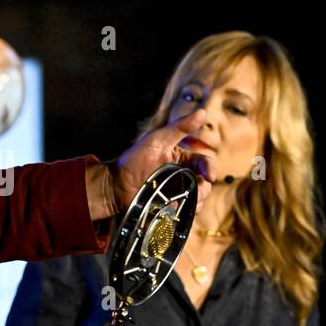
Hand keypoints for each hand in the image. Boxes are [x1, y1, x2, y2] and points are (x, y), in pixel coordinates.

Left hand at [90, 108, 216, 220]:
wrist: (115, 185)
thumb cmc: (134, 159)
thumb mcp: (157, 140)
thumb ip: (179, 128)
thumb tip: (203, 112)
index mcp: (182, 159)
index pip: (204, 163)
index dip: (210, 168)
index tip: (210, 176)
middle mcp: (183, 176)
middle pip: (205, 183)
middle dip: (204, 189)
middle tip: (197, 193)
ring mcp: (178, 193)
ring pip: (198, 200)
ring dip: (197, 202)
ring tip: (184, 202)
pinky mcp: (171, 208)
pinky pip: (186, 213)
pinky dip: (186, 212)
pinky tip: (176, 210)